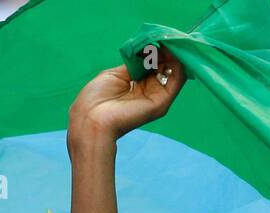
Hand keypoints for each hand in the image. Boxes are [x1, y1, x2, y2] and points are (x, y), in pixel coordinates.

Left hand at [68, 45, 185, 145]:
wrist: (91, 119)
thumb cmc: (96, 99)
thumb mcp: (115, 74)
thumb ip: (134, 64)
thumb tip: (148, 51)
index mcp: (137, 86)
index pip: (154, 66)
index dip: (157, 50)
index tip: (156, 37)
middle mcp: (149, 92)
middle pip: (166, 67)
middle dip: (167, 50)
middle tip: (165, 36)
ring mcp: (156, 98)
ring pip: (175, 72)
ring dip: (174, 54)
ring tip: (169, 40)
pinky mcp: (161, 103)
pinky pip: (176, 80)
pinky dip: (178, 63)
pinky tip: (171, 50)